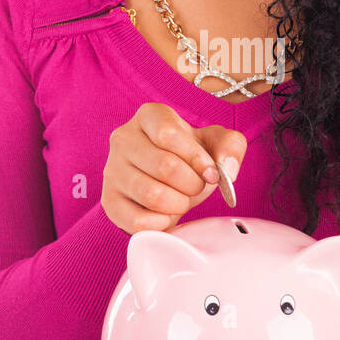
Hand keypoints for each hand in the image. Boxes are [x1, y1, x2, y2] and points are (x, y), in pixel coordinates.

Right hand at [101, 102, 246, 234]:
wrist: (167, 180)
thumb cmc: (189, 159)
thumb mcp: (215, 144)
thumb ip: (230, 146)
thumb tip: (226, 168)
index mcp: (149, 116)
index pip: (169, 134)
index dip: (197, 159)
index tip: (211, 173)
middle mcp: (123, 138)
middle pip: (164, 166)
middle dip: (192, 184)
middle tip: (197, 188)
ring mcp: (112, 170)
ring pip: (151, 194)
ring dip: (178, 204)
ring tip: (182, 200)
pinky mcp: (109, 201)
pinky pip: (137, 221)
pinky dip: (161, 223)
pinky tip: (166, 214)